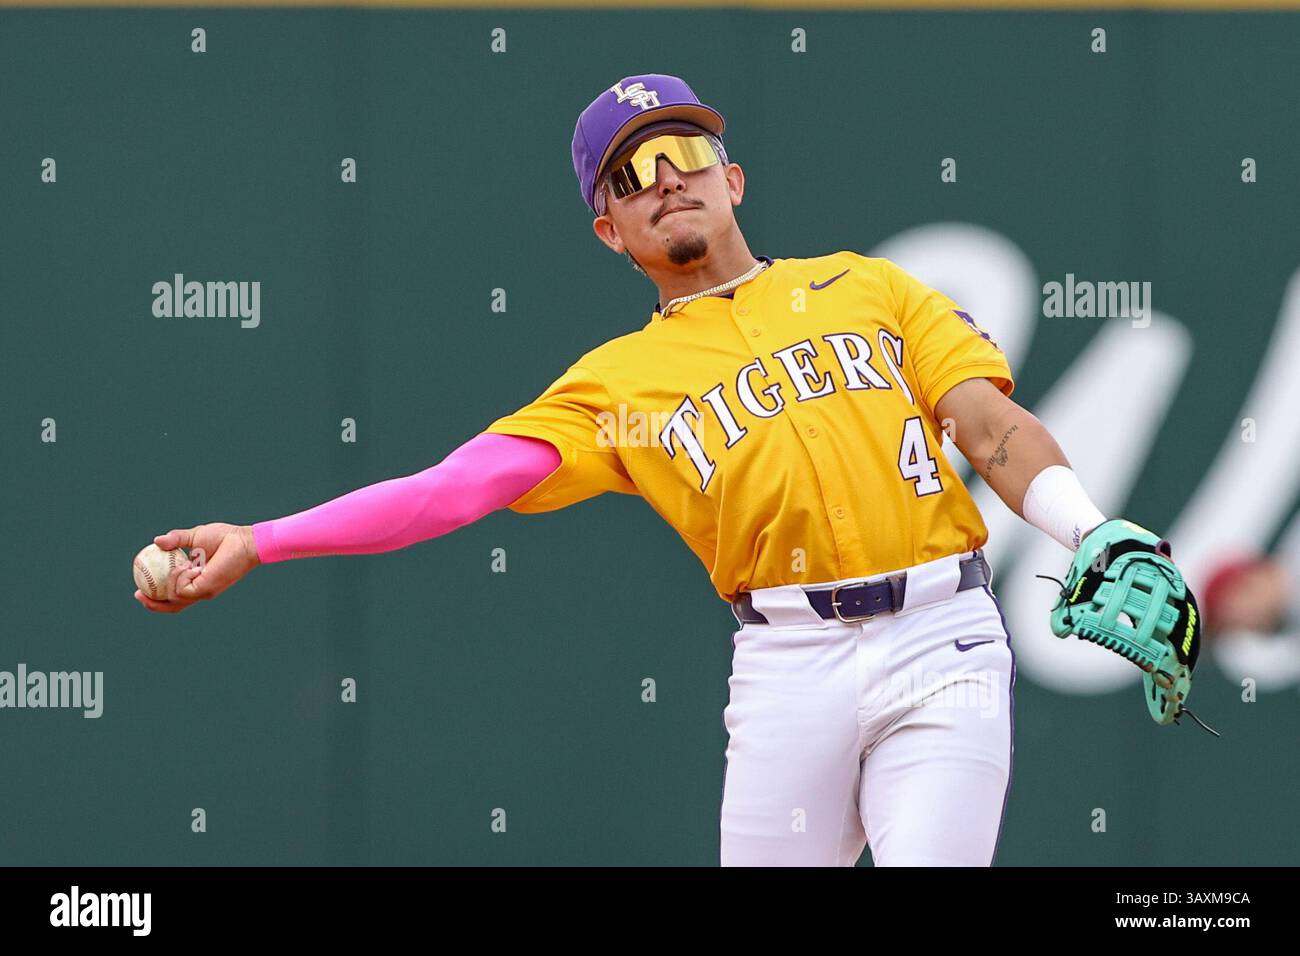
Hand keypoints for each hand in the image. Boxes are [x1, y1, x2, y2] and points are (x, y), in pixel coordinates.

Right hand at [134, 523, 259, 613]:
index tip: (139, 589)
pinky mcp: (207, 589)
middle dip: (153, 605)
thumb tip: (157, 541)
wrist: (242, 540)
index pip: (174, 596)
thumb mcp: (194, 536)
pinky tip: (189, 565)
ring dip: (172, 581)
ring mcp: (204, 591)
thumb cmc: (223, 537)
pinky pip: (184, 589)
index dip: (156, 598)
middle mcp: (200, 589)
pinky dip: (181, 578)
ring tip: (182, 564)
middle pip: (173, 607)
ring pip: (176, 597)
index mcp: (196, 580)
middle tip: (138, 594)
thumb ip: (176, 539)